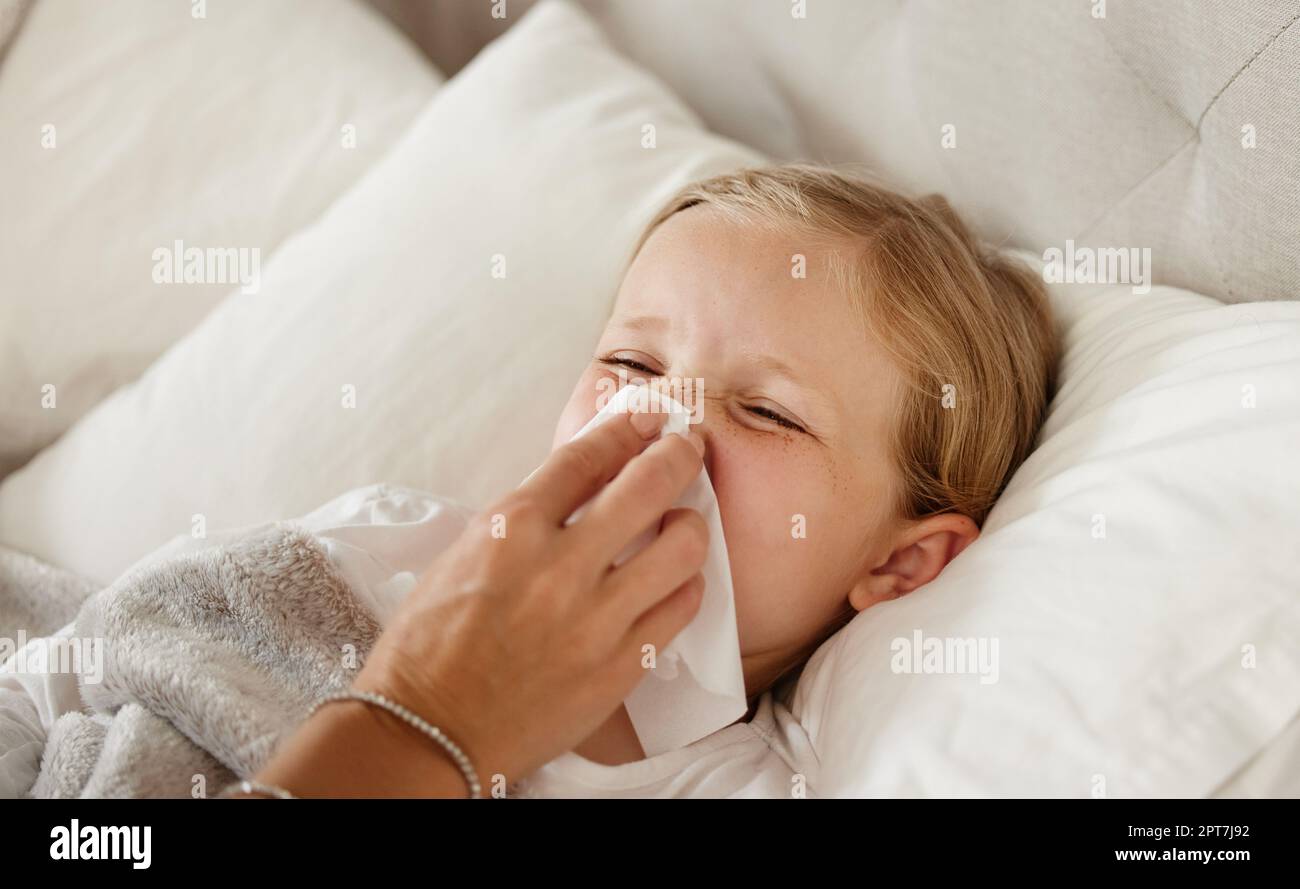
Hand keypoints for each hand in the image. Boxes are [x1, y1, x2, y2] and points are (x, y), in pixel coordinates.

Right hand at [353, 408, 708, 790]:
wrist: (428, 729)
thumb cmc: (431, 645)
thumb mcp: (466, 554)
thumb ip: (528, 517)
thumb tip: (588, 481)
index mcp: (510, 528)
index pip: (587, 455)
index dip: (627, 425)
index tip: (648, 414)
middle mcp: (559, 566)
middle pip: (648, 484)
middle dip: (679, 453)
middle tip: (687, 447)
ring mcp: (595, 619)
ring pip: (682, 547)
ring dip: (690, 524)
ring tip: (682, 524)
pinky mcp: (619, 667)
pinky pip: (680, 609)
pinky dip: (685, 585)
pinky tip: (675, 581)